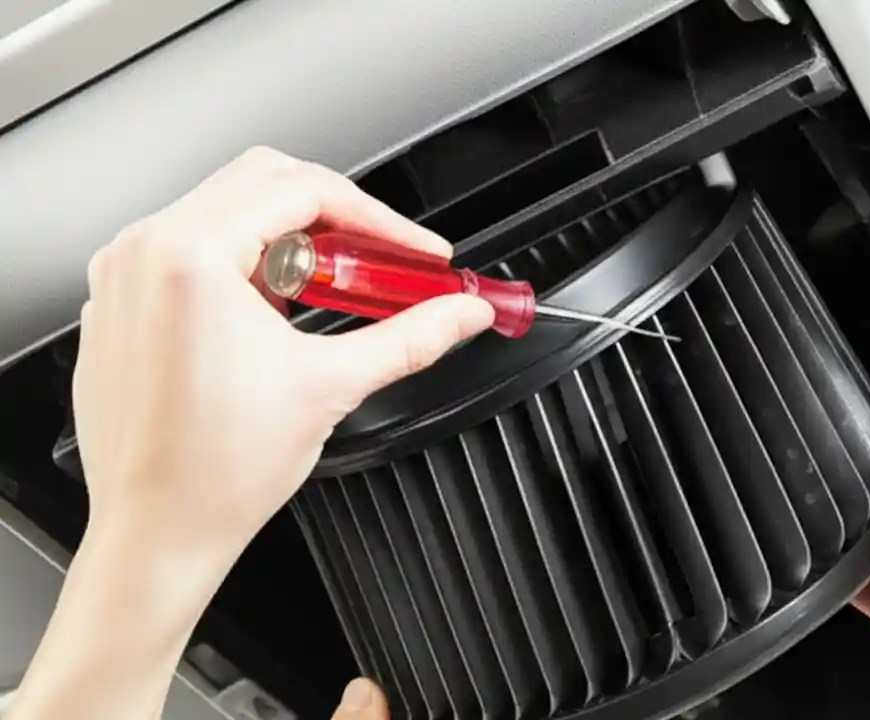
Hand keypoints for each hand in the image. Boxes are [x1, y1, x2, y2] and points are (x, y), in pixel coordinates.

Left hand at [9, 147, 492, 719]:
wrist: (153, 535)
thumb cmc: (214, 474)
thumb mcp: (333, 386)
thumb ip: (412, 336)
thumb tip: (461, 313)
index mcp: (189, 256)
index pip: (305, 190)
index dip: (379, 219)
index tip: (415, 254)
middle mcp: (144, 251)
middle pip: (263, 182)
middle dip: (338, 218)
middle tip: (386, 261)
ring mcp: (122, 276)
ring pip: (226, 211)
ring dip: (291, 240)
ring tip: (335, 293)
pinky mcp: (118, 305)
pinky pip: (190, 250)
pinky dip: (246, 264)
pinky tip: (280, 314)